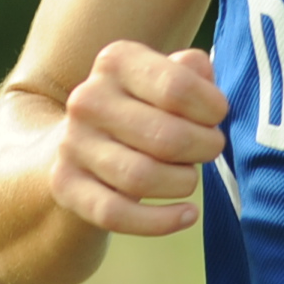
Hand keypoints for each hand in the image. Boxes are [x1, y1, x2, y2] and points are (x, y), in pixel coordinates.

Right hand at [50, 40, 227, 235]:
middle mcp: (88, 99)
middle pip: (165, 136)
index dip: (211, 108)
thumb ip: (192, 70)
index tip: (217, 116)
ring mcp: (72, 144)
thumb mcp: (165, 76)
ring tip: (190, 177)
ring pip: (142, 177)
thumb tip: (204, 78)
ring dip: (183, 182)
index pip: (177, 86)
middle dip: (204, 148)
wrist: (81, 141)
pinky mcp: (65, 185)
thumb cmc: (143, 106)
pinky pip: (117, 214)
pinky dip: (160, 221)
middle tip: (211, 149)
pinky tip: (186, 215)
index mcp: (116, 62)